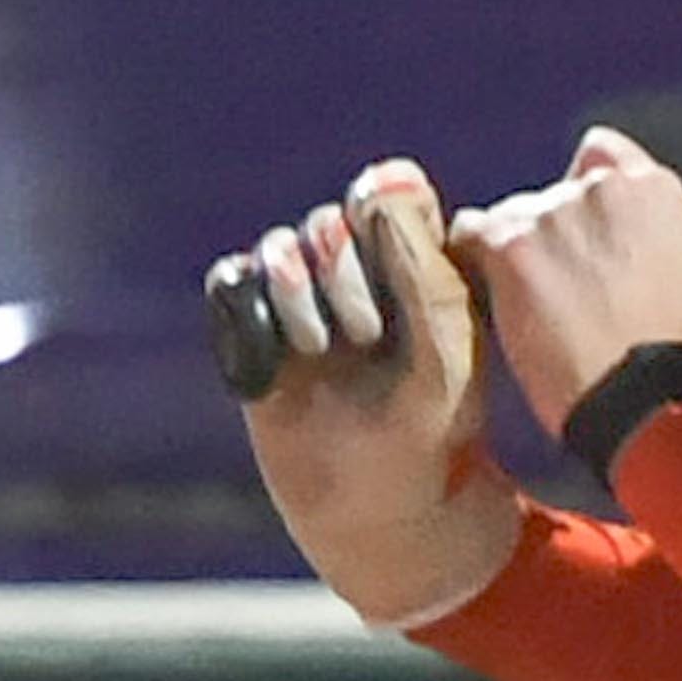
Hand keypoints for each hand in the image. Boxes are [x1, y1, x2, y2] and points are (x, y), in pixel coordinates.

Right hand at [229, 157, 519, 626]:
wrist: (381, 499)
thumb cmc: (432, 424)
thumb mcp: (448, 346)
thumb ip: (423, 263)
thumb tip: (386, 180)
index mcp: (416, 260)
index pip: (385, 193)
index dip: (381, 226)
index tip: (396, 280)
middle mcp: (355, 266)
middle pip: (330, 220)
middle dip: (345, 277)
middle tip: (367, 339)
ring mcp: (302, 295)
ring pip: (279, 248)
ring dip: (301, 298)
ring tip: (324, 352)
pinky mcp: (254, 326)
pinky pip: (233, 282)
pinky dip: (254, 312)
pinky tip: (285, 354)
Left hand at [446, 125, 681, 441]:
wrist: (647, 397)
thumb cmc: (681, 356)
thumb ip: (662, 236)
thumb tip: (643, 241)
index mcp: (654, 189)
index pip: (603, 153)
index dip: (592, 192)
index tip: (592, 228)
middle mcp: (600, 186)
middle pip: (556, 193)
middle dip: (558, 232)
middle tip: (568, 286)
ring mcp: (552, 212)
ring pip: (515, 216)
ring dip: (521, 252)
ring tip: (538, 308)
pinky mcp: (510, 245)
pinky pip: (472, 234)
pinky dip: (476, 259)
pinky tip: (495, 294)